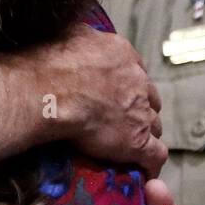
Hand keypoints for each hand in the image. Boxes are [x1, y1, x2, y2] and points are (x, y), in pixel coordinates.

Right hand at [36, 22, 165, 176]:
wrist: (49, 91)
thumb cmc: (50, 62)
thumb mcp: (70, 34)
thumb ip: (83, 37)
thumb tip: (79, 35)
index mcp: (122, 54)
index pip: (135, 71)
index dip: (127, 85)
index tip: (116, 93)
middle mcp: (137, 80)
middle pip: (149, 97)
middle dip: (139, 107)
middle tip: (122, 118)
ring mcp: (140, 112)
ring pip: (153, 125)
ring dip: (144, 132)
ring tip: (129, 144)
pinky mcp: (137, 141)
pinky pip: (155, 155)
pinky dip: (150, 163)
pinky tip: (144, 169)